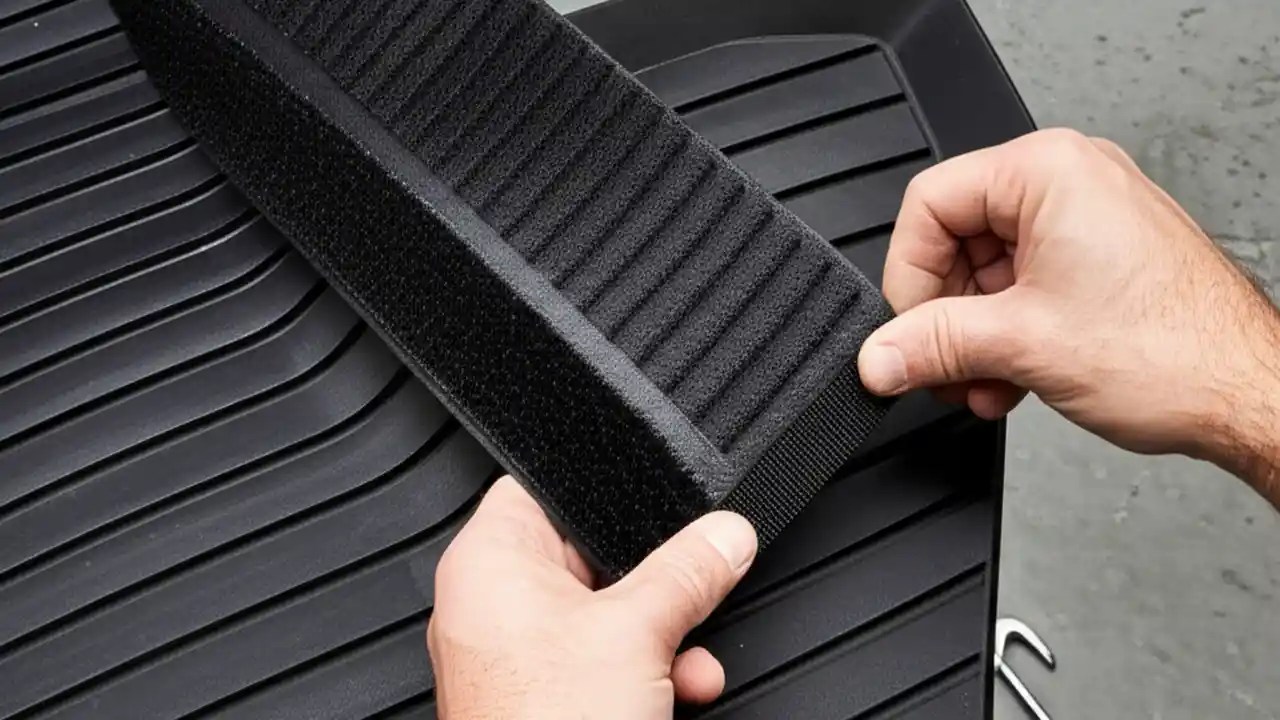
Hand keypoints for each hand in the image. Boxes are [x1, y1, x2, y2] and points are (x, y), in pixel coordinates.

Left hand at [428, 477, 757, 718]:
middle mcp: (489, 604)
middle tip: (691, 587)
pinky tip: (680, 689)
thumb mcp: (639, 630)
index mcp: (489, 562)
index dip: (606, 492)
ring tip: (690, 659)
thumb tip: (725, 533)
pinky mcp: (537, 698)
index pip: (546, 490)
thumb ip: (689, 570)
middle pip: (586, 557)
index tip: (660, 504)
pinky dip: (640, 673)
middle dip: (653, 582)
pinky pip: (595, 662)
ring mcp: (511, 656)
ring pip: (600, 616)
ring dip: (659, 636)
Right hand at [856, 128, 1279, 497]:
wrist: (1253, 394)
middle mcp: (1071, 182)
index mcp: (1048, 171)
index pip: (929, 203)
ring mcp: (1087, 221)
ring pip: (986, 272)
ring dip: (973, 337)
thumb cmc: (1177, 351)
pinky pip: (1022, 287)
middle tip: (940, 365)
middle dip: (944, 316)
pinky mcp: (1099, 260)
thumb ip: (932, 345)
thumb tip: (876, 356)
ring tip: (981, 383)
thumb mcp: (1021, 344)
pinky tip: (1007, 379)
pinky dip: (1005, 335)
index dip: (907, 275)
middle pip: (954, 240)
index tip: (908, 329)